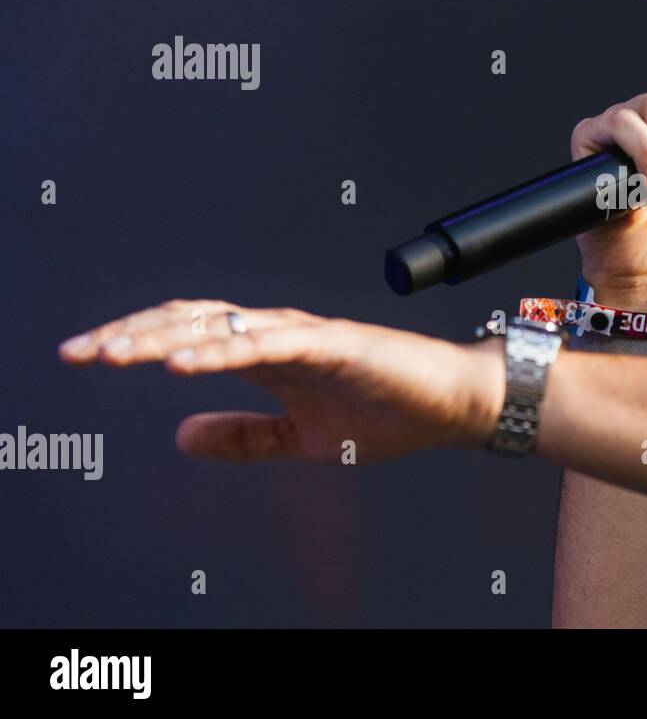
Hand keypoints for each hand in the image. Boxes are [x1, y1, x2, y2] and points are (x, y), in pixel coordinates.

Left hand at [57, 299, 504, 461]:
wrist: (453, 405)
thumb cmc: (390, 412)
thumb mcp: (301, 440)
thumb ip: (245, 437)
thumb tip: (180, 436)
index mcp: (269, 352)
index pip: (189, 334)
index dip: (137, 339)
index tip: (85, 354)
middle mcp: (279, 333)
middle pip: (191, 321)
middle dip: (132, 333)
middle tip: (79, 351)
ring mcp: (305, 333)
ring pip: (221, 325)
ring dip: (165, 338)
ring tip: (116, 354)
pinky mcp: (334, 342)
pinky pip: (268, 344)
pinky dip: (223, 352)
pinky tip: (184, 364)